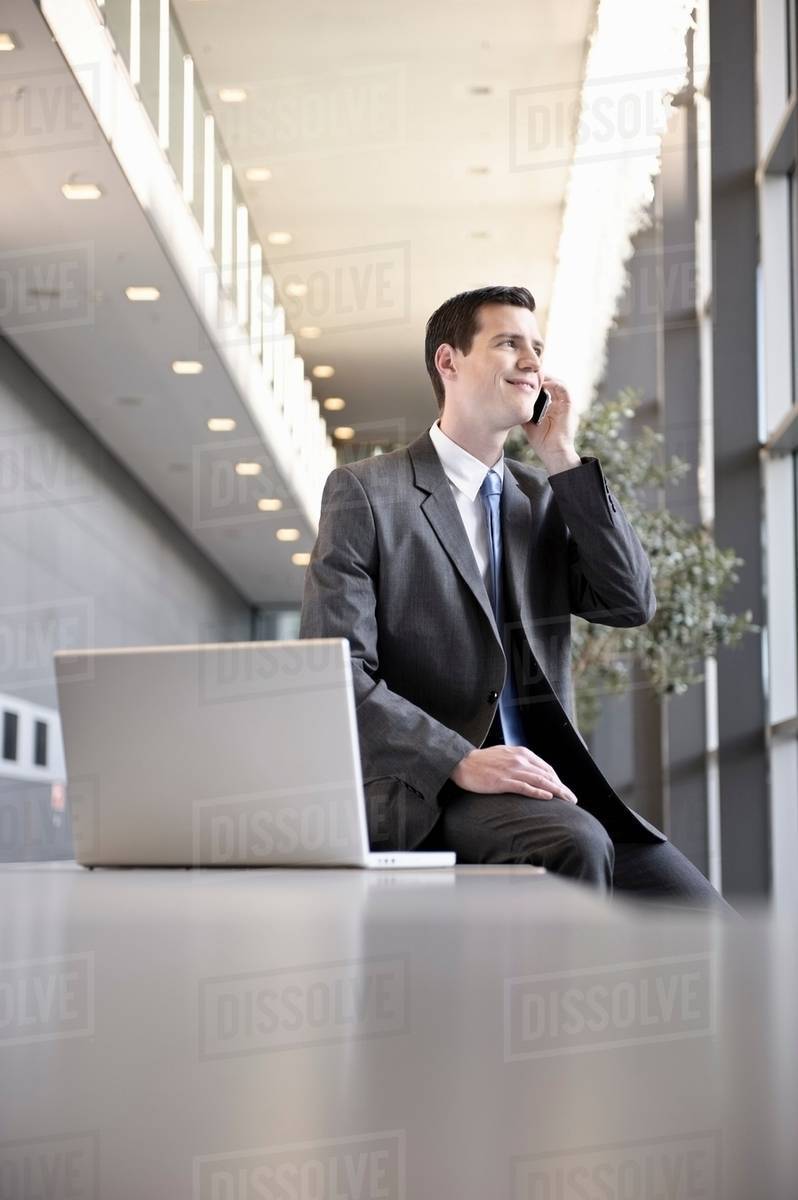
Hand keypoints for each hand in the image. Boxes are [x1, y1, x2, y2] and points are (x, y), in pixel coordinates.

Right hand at [449, 746, 577, 803]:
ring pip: (540, 781)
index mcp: (521, 753)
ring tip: (567, 800)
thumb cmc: (482, 761)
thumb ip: (519, 760)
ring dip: (557, 791)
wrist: (462, 763)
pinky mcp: (503, 781)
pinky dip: (539, 792)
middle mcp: (519, 760)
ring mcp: (512, 770)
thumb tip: (532, 770)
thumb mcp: (504, 754)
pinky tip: (548, 798)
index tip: (564, 790)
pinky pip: (525, 787)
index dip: (557, 780)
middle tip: (572, 799)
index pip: (546, 768)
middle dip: (562, 787)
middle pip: (547, 775)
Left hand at [520, 376, 580, 472]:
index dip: (536, 382)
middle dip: (540, 377)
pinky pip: (563, 388)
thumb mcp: (528, 423)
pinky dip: (553, 384)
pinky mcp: (569, 406)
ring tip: (535, 376)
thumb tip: (511, 404)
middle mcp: (560, 404)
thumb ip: (524, 412)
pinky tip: (543, 384)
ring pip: (557, 383)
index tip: (524, 378)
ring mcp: (565, 404)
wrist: (553, 453)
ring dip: (546, 378)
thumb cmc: (542, 442)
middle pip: (551, 383)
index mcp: (552, 407)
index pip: (545, 389)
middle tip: (528, 372)